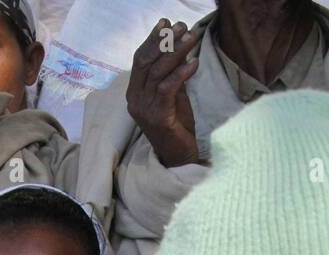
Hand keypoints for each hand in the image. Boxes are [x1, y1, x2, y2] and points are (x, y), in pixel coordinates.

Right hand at [126, 19, 202, 168]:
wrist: (179, 157)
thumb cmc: (176, 126)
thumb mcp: (174, 95)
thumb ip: (173, 74)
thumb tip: (181, 46)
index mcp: (134, 93)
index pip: (140, 60)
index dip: (152, 40)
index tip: (166, 23)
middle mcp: (135, 100)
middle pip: (146, 63)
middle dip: (164, 42)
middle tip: (182, 26)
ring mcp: (144, 109)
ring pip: (157, 73)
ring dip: (176, 52)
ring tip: (192, 38)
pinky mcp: (158, 117)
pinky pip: (167, 89)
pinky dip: (181, 73)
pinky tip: (194, 63)